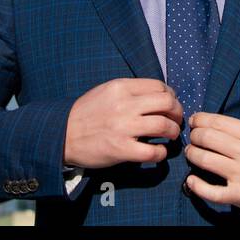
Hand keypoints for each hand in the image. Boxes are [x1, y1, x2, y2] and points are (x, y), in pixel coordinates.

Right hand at [63, 78, 183, 168]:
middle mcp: (124, 105)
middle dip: (177, 112)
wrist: (62, 135)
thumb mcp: (106, 92)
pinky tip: (158, 152)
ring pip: (164, 126)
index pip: (159, 86)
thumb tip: (160, 95)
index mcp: (121, 88)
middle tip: (176, 120)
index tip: (170, 105)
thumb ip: (130, 91)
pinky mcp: (121, 149)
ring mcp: (123, 127)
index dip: (171, 96)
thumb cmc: (86, 114)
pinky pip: (153, 151)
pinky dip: (161, 153)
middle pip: (167, 103)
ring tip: (169, 135)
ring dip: (172, 132)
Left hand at [182, 112, 239, 215]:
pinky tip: (191, 180)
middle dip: (194, 136)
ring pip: (204, 160)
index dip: (200, 120)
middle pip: (207, 138)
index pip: (218, 122)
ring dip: (193, 154)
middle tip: (193, 137)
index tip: (195, 121)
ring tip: (193, 153)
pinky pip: (210, 191)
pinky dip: (196, 185)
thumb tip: (211, 125)